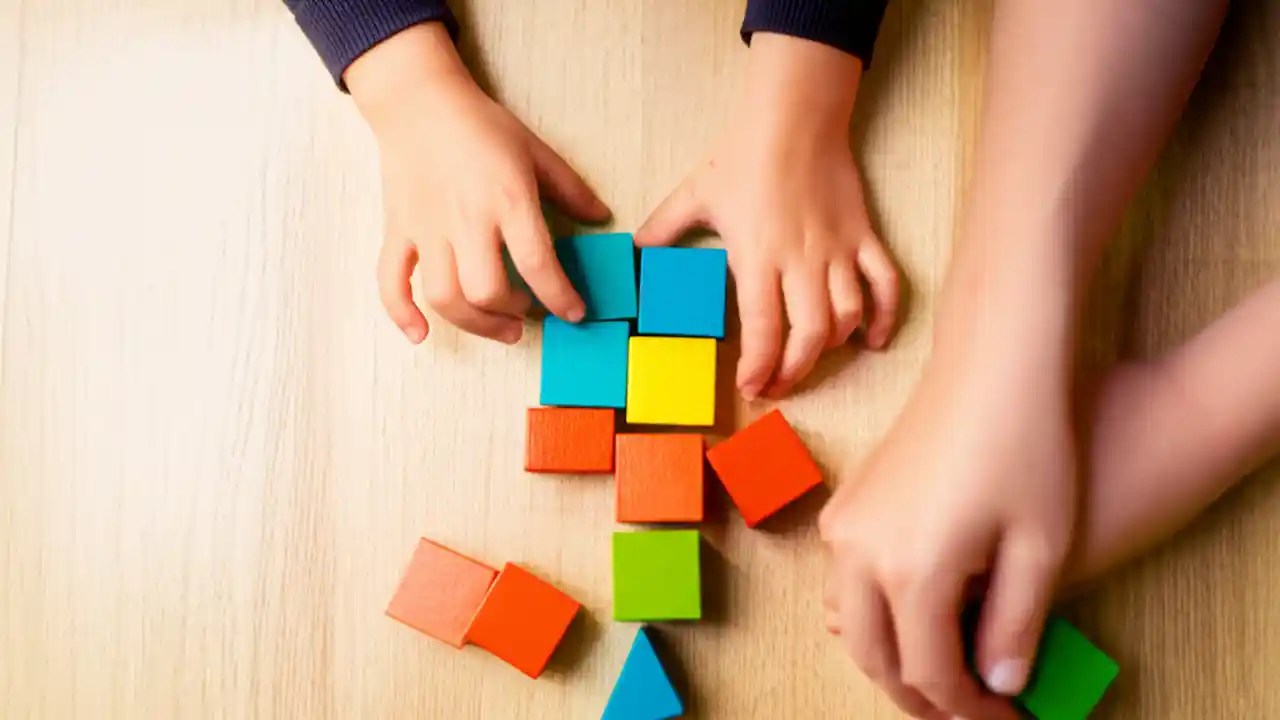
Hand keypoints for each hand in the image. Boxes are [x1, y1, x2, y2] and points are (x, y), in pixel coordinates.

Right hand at [345, 23, 610, 343]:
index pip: (537, 263)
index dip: (560, 297)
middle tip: (527, 313)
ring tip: (497, 325)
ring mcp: (428, 230)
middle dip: (512, 314)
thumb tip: (601, 217)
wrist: (419, 103)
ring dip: (474, 323)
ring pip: (444, 296)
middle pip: (486, 290)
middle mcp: (466, 221)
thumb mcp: (536, 151)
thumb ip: (571, 189)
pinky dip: (402, 314)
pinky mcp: (399, 232)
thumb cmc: (480, 126)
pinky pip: (391, 282)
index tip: (575, 313)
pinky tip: (420, 334)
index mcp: (507, 200)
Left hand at [636, 34, 898, 399]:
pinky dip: (885, 317)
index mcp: (759, 256)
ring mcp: (838, 250)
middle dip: (794, 371)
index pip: (764, 329)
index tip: (752, 386)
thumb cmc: (744, 156)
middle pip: (809, 335)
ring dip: (831, 348)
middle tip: (778, 386)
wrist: (795, 117)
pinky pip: (886, 284)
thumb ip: (663, 229)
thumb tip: (635, 252)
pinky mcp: (864, 237)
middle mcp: (802, 261)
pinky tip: (873, 341)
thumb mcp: (694, 194)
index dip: (760, 367)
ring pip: (846, 317)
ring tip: (812, 360)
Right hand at [819, 350, 1075, 719]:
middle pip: (878, 659)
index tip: (1008, 719)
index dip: (972, 712)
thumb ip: (1015, 629)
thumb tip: (999, 685)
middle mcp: (860, 553)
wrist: (993, 364)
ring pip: (852, 623)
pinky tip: (919, 613)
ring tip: (948, 670)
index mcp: (912, 571)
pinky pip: (844, 581)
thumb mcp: (1040, 548)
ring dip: (894, 657)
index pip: (933, 675)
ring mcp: (845, 525)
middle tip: (971, 711)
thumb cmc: (1027, 445)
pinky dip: (875, 614)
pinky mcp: (846, 502)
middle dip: (923, 697)